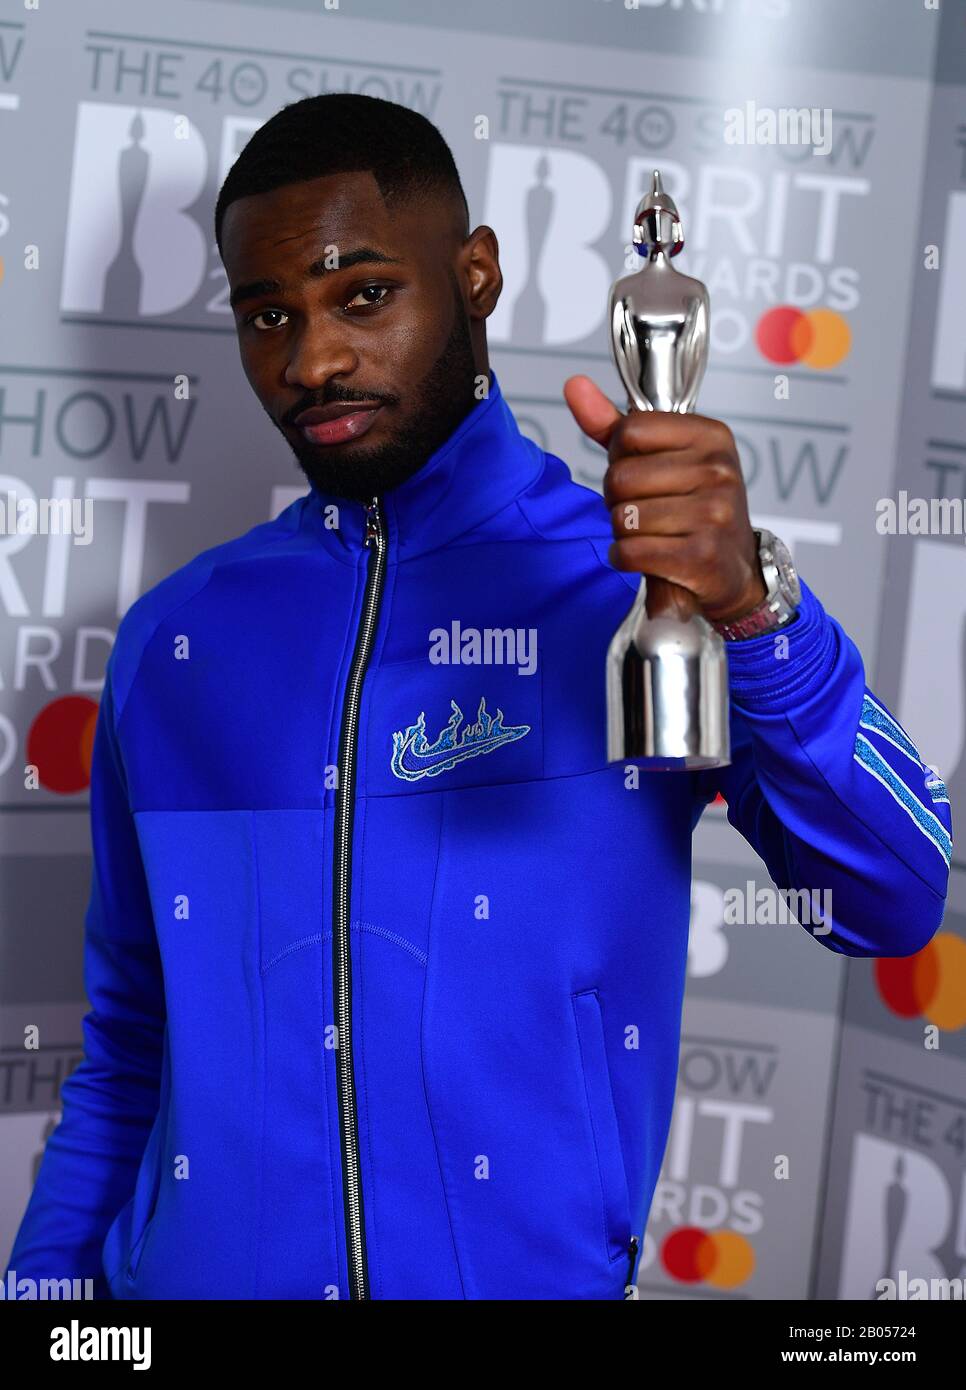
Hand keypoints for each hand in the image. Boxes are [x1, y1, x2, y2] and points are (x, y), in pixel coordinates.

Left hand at [563, 374, 765, 622]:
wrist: (732, 570)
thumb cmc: (693, 509)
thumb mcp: (663, 459)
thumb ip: (615, 426)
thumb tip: (574, 384)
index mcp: (710, 435)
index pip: (629, 431)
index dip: (621, 457)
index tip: (642, 473)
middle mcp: (718, 470)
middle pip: (620, 477)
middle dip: (617, 500)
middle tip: (644, 510)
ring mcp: (714, 513)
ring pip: (622, 517)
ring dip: (623, 532)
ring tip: (651, 534)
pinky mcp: (701, 556)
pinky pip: (630, 551)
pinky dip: (625, 558)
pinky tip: (646, 556)